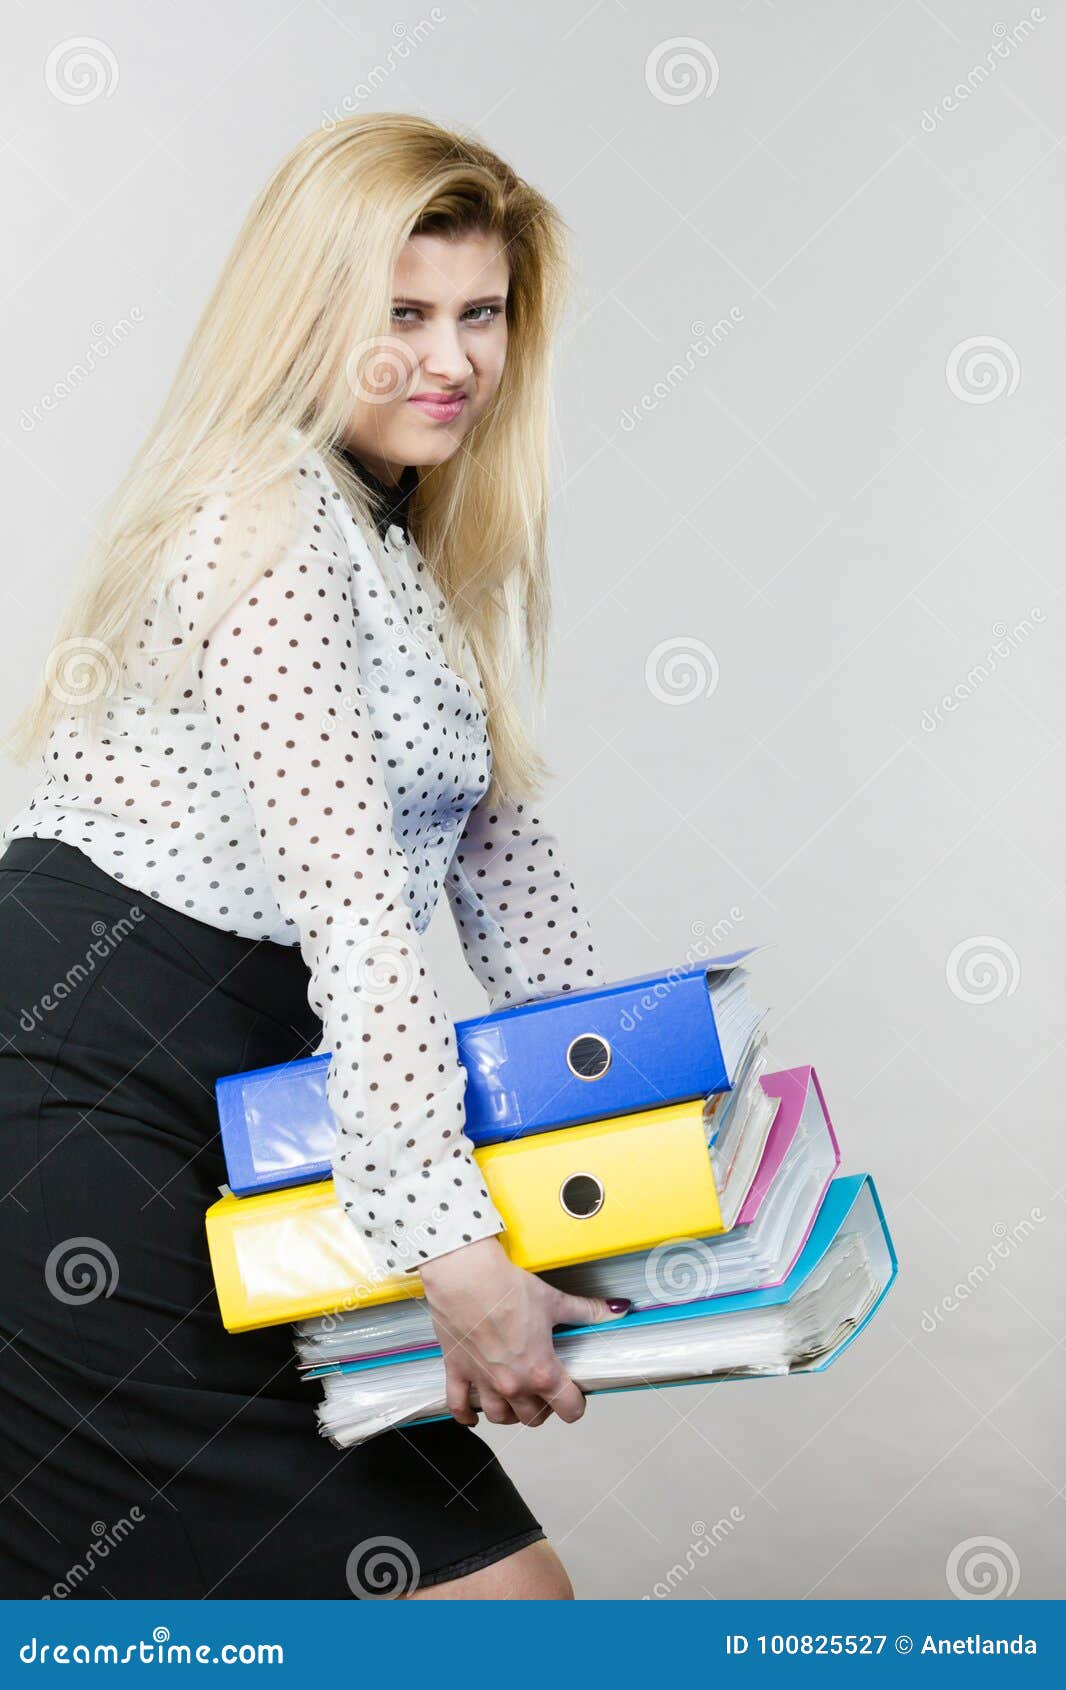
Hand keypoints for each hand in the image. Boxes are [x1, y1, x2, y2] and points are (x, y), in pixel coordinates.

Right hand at [418, 1235, 629, 1428]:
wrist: (465, 1277)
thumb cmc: (507, 1288)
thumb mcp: (554, 1300)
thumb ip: (586, 1310)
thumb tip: (617, 1308)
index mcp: (541, 1372)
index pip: (569, 1409)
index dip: (576, 1404)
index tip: (574, 1395)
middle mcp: (513, 1385)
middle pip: (534, 1418)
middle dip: (543, 1408)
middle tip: (544, 1390)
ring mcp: (484, 1382)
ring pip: (501, 1418)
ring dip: (510, 1413)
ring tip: (515, 1399)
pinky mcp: (458, 1372)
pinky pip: (459, 1407)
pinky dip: (466, 1415)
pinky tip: (473, 1415)